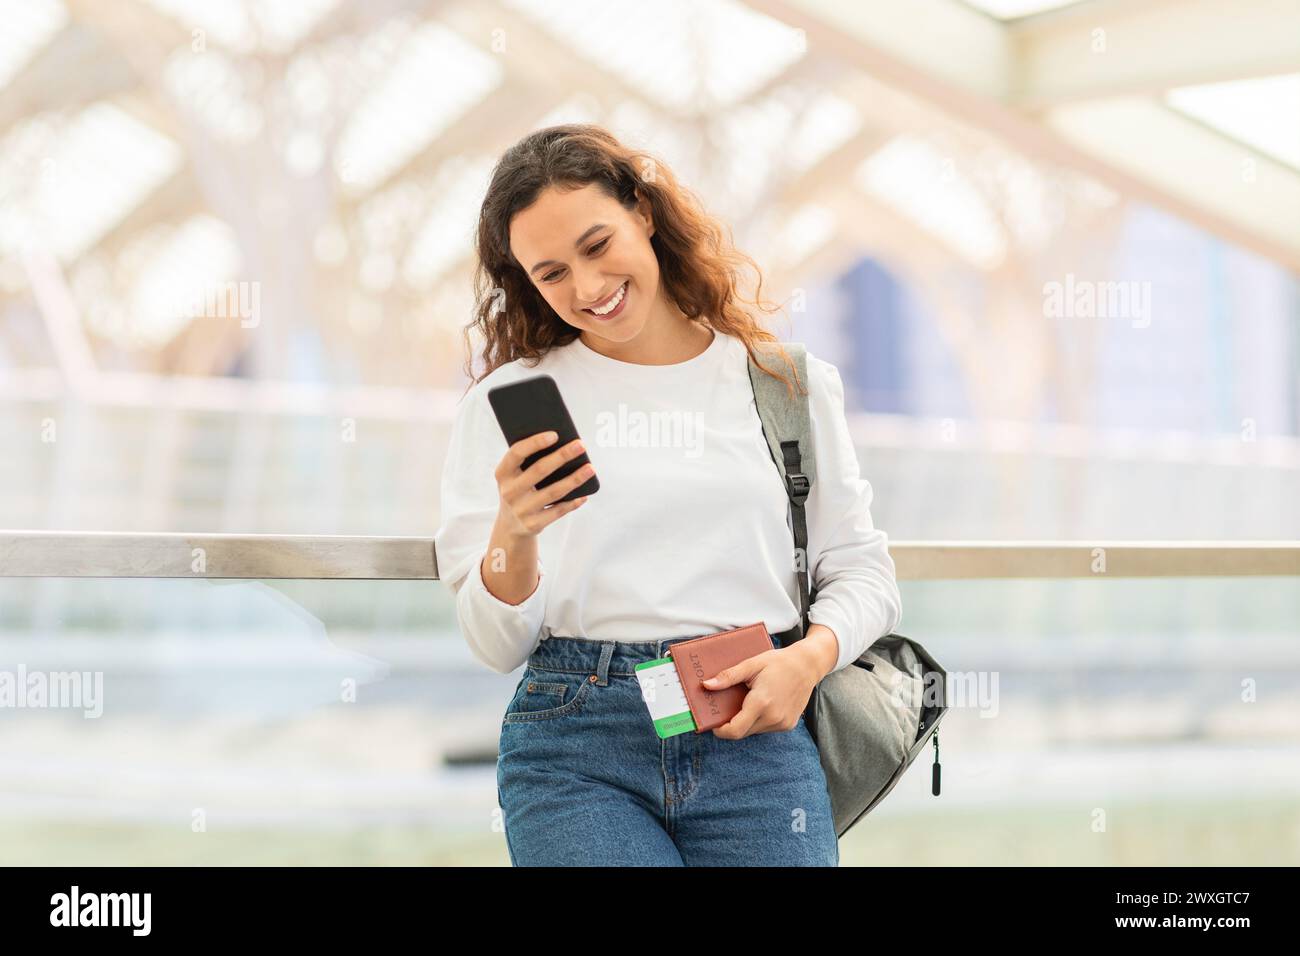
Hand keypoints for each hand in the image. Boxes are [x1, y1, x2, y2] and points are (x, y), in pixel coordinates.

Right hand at [494, 431, 594, 537]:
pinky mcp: (534, 524)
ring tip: (590, 468)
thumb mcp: (514, 476)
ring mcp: (521, 509)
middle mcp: (509, 491)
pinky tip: (585, 494)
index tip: (555, 434)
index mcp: (502, 473)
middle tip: (581, 445)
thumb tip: (562, 445)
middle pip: (539, 470)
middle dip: (562, 456)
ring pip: (553, 491)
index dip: (535, 443)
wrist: (510, 526)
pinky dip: (573, 502)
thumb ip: (529, 461)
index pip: (517, 453)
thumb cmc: (519, 489)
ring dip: (574, 479)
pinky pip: (558, 510)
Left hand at [703, 635, 831, 738]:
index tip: (714, 724)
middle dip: (732, 724)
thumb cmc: (779, 662)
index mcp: (761, 703)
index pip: (735, 730)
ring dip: (746, 722)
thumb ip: (728, 677)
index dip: (721, 731)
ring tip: (747, 702)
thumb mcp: (751, 664)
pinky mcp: (788, 724)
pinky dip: (759, 720)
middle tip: (727, 708)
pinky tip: (762, 704)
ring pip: (754, 731)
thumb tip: (706, 685)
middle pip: (743, 731)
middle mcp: (773, 717)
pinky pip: (766, 728)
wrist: (808, 665)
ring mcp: (782, 723)